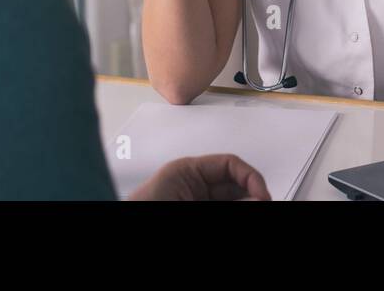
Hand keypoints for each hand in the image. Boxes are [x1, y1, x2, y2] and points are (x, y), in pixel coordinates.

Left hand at [126, 154, 271, 200]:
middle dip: (251, 196)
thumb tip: (256, 199)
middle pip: (233, 186)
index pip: (230, 164)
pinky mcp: (191, 210)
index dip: (251, 178)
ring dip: (243, 204)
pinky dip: (233, 210)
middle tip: (266, 204)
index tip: (264, 195)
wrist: (117, 219)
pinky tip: (242, 211)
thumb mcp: (190, 198)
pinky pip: (217, 208)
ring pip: (228, 200)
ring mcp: (192, 200)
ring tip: (258, 205)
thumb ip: (225, 200)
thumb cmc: (143, 203)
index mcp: (188, 169)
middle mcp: (191, 185)